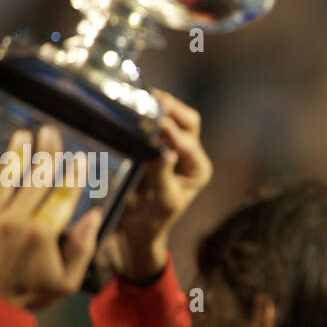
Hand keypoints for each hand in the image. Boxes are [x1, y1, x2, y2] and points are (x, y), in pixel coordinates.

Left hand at [0, 126, 102, 311]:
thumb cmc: (33, 294)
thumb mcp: (69, 279)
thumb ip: (83, 246)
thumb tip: (94, 215)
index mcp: (41, 234)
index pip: (63, 195)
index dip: (74, 175)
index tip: (81, 159)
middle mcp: (13, 221)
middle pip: (35, 179)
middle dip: (46, 153)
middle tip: (51, 131)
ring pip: (3, 178)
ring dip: (15, 155)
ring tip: (23, 135)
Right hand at [98, 89, 211, 283]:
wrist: (136, 230)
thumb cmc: (153, 222)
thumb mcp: (163, 203)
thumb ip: (163, 177)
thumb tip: (164, 153)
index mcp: (198, 170)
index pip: (189, 144)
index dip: (173, 132)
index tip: (156, 123)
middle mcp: (188, 155)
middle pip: (187, 121)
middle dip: (172, 109)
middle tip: (151, 99)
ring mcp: (170, 147)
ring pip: (171, 117)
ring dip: (158, 106)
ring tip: (139, 96)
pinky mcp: (151, 145)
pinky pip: (151, 123)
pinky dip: (143, 112)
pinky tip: (128, 105)